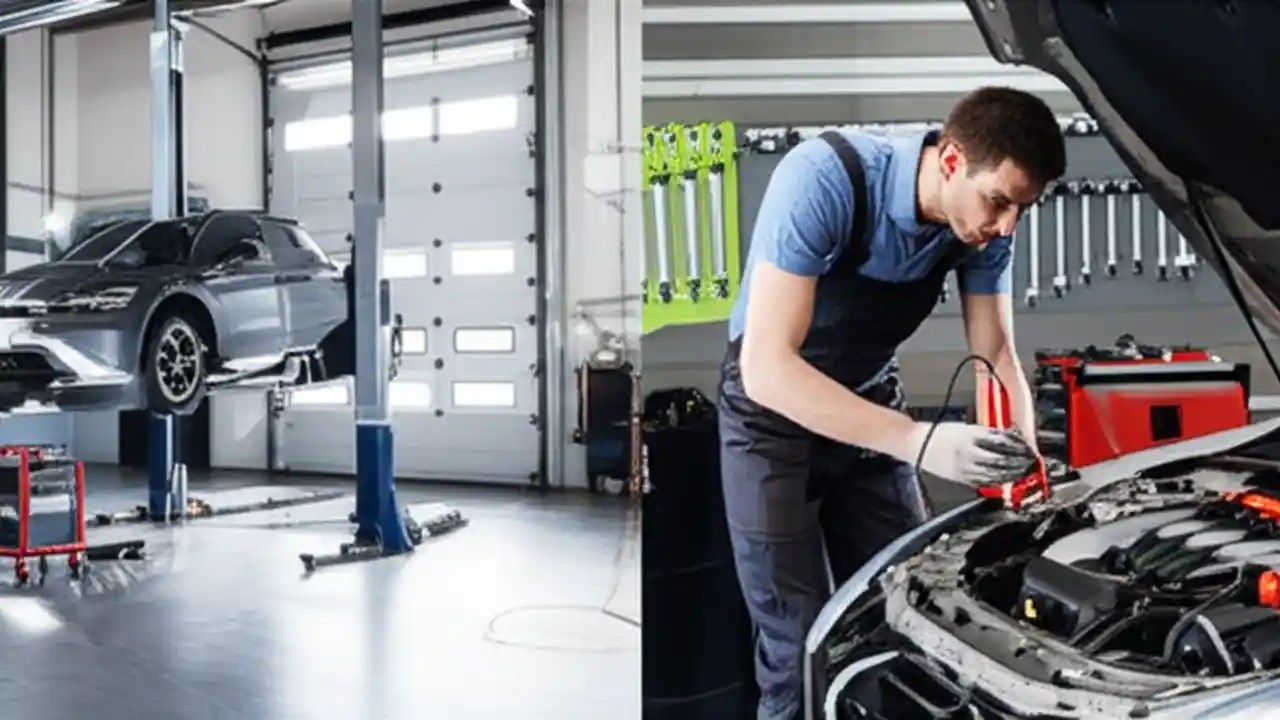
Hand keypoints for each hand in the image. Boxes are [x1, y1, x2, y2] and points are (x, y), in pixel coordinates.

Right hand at [903, 422, 1038, 486]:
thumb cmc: (939, 434)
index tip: (1027, 447)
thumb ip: (985, 434)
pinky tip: (1005, 481)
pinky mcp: (959, 478)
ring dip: (1011, 474)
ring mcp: (963, 467)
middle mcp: (968, 452)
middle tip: (1029, 462)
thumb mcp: (965, 428)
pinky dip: (996, 481)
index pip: (1001, 441)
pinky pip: (982, 482)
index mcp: (969, 436)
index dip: (1017, 445)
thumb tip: (1007, 438)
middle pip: (1000, 459)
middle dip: (1018, 462)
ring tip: (1021, 472)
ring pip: (993, 474)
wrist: (916, 443)